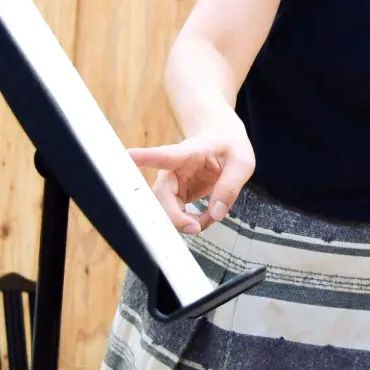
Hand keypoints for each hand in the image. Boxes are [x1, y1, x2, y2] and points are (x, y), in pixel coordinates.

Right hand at [128, 127, 254, 234]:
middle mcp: (174, 169)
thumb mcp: (242, 162)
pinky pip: (175, 215)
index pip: (164, 155)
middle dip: (175, 217)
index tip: (127, 156)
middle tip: (195, 228)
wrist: (224, 140)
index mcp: (188, 153)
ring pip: (165, 210)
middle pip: (161, 196)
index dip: (145, 157)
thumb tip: (216, 214)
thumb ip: (230, 187)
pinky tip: (203, 219)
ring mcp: (173, 183)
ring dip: (184, 222)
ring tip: (206, 220)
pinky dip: (189, 222)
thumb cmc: (230, 146)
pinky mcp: (176, 195)